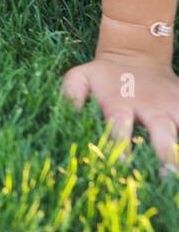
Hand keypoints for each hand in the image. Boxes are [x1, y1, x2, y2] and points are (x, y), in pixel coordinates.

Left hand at [63, 42, 178, 168]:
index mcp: (120, 104)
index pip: (119, 128)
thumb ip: (70, 97)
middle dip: (166, 154)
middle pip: (162, 131)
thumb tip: (63, 119)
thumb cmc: (103, 76)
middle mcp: (151, 108)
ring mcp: (174, 107)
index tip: (122, 167)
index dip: (120, 148)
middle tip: (168, 177)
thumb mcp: (79, 79)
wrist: (135, 54)